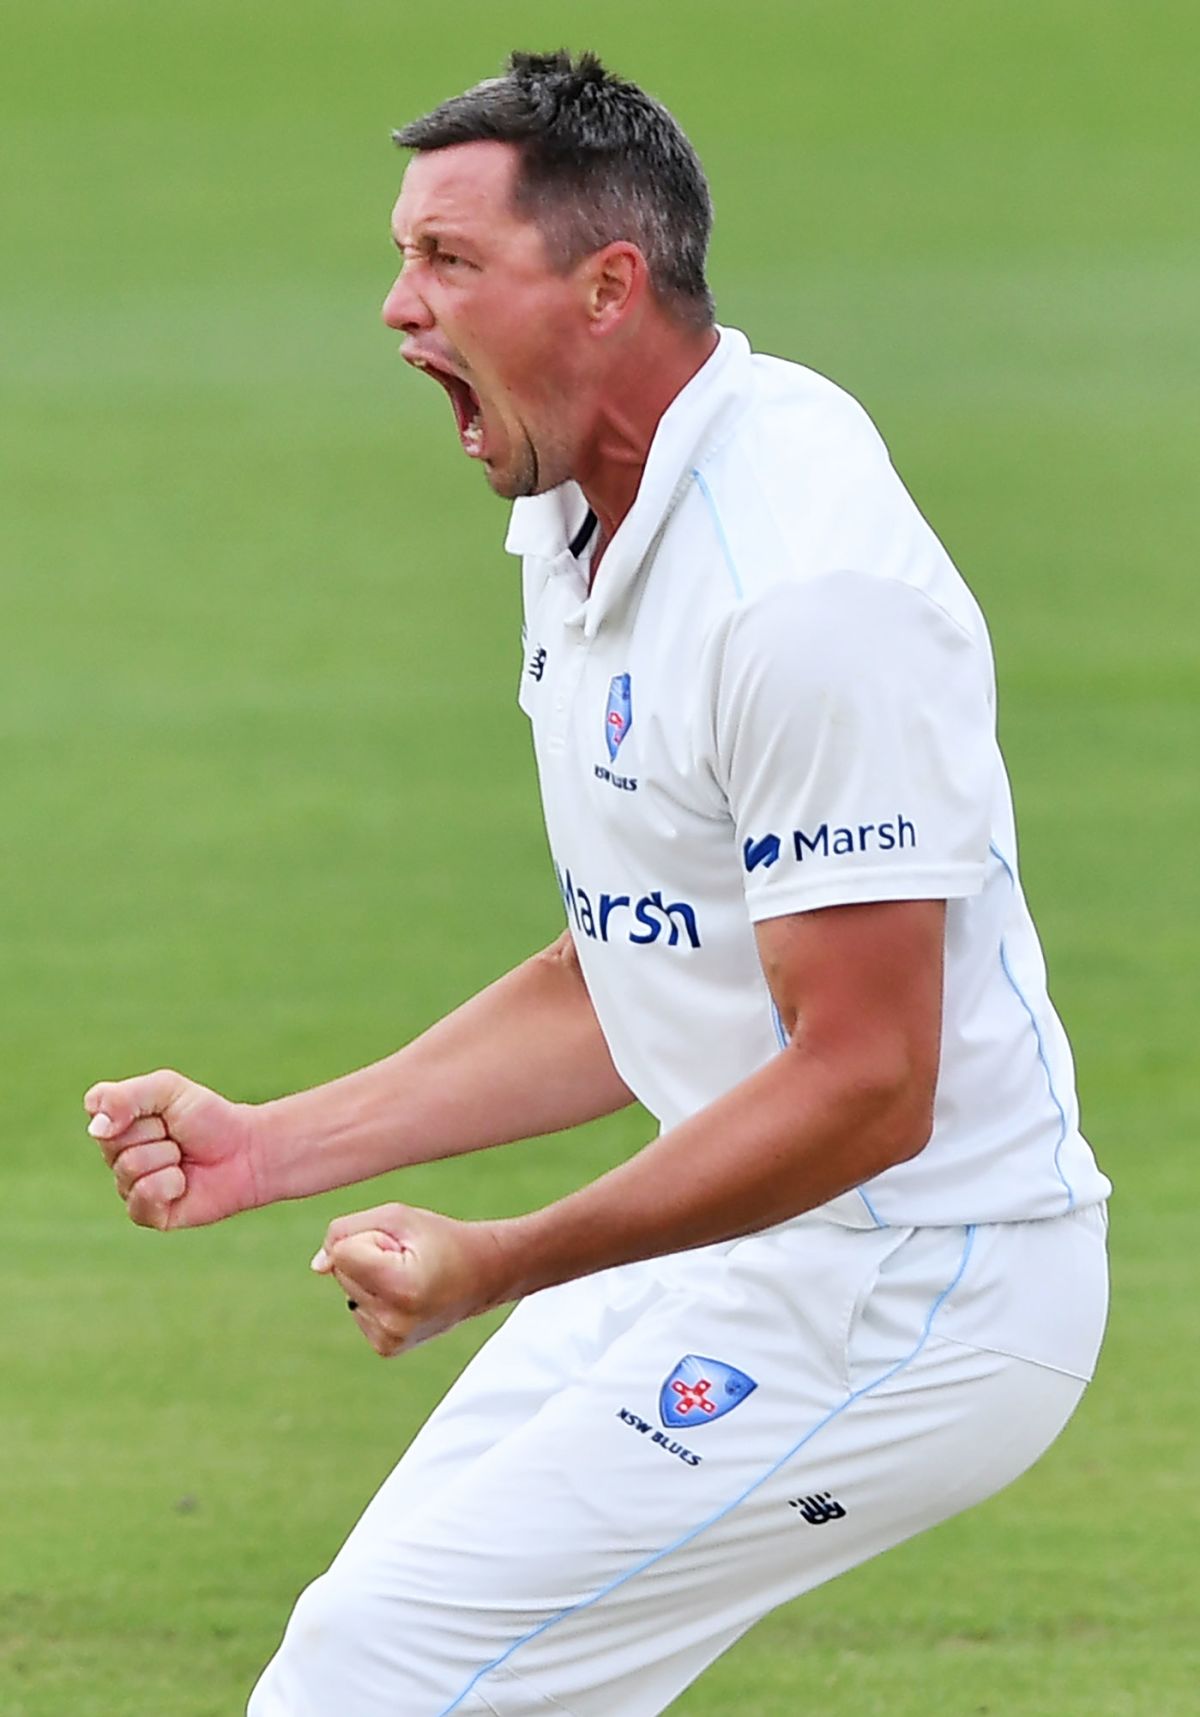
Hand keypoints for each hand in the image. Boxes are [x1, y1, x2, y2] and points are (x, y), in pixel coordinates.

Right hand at [85, 1069, 260, 1230]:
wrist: (245, 1151)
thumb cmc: (208, 1118)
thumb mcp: (167, 1090)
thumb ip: (125, 1097)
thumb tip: (96, 1128)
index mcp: (116, 1123)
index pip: (98, 1109)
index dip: (133, 1106)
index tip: (161, 1108)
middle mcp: (117, 1155)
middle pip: (113, 1142)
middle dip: (156, 1133)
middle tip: (177, 1135)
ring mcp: (129, 1185)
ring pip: (130, 1167)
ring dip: (167, 1157)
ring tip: (182, 1159)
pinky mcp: (145, 1213)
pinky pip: (142, 1197)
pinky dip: (170, 1185)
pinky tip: (183, 1183)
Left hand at [312, 1203, 511, 1355]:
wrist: (484, 1273)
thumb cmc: (441, 1239)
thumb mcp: (397, 1217)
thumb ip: (346, 1231)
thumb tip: (317, 1267)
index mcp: (400, 1287)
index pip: (341, 1252)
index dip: (369, 1238)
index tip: (402, 1245)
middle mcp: (394, 1321)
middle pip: (342, 1272)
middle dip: (368, 1256)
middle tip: (409, 1259)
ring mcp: (390, 1339)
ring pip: (347, 1290)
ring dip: (371, 1277)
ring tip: (410, 1276)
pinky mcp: (387, 1347)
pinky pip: (357, 1310)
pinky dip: (375, 1297)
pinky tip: (406, 1295)